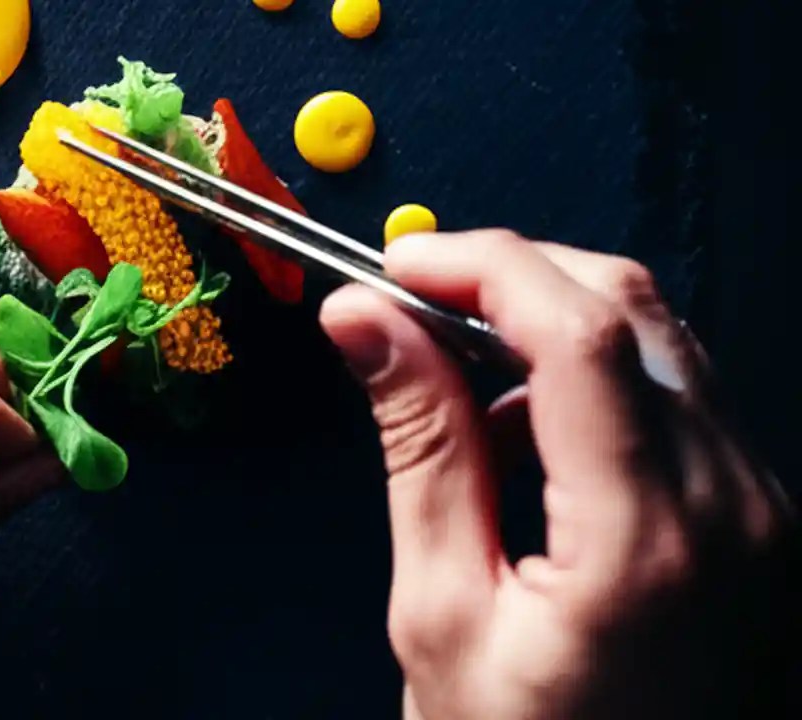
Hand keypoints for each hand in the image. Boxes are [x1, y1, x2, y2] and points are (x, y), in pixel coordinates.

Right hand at [319, 231, 797, 718]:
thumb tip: (366, 323)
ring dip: (554, 327)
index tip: (396, 266)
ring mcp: (764, 513)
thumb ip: (418, 448)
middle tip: (414, 305)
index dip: (480, 267)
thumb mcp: (442, 612)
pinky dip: (599, 381)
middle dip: (514, 278)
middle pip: (631, 310)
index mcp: (648, 537)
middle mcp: (736, 507)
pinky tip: (532, 436)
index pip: (576, 331)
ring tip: (460, 384)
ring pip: (662, 343)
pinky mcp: (763, 522)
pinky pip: (684, 401)